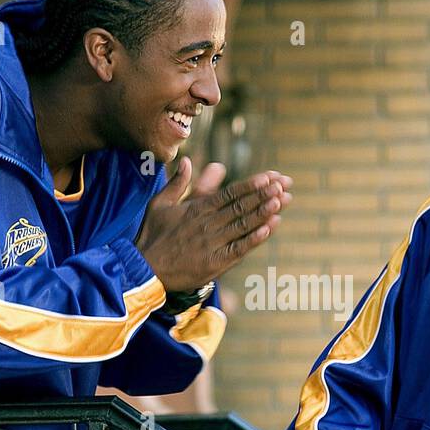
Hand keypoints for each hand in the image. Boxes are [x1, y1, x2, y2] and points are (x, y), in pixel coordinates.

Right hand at [135, 158, 293, 291]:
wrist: (144, 270)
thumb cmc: (152, 236)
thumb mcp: (160, 204)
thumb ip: (177, 183)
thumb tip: (186, 160)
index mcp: (197, 208)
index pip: (229, 193)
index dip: (251, 185)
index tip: (269, 177)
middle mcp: (208, 224)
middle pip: (241, 206)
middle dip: (265, 194)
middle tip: (285, 184)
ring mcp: (213, 243)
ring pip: (243, 225)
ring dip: (264, 212)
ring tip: (283, 201)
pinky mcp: (215, 263)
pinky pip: (239, 249)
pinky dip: (254, 239)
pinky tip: (269, 228)